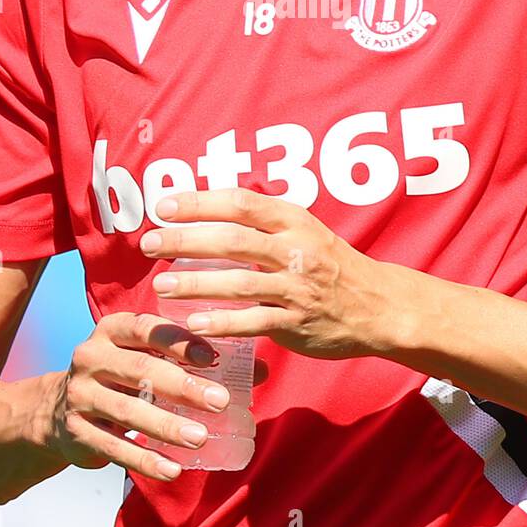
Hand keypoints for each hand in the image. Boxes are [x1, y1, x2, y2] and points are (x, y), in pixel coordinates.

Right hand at [44, 311, 267, 481]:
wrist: (58, 408)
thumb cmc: (123, 376)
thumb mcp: (150, 357)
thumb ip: (196, 359)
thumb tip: (260, 370)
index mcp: (113, 329)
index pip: (148, 328)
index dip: (180, 342)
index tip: (213, 357)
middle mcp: (91, 356)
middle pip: (141, 370)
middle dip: (183, 386)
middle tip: (220, 401)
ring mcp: (80, 394)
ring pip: (128, 411)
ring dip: (167, 426)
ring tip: (200, 437)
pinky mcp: (76, 431)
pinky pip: (114, 448)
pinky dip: (145, 460)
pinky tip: (173, 469)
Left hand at [140, 187, 409, 359]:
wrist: (378, 304)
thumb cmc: (329, 263)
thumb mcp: (302, 229)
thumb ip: (261, 221)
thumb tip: (205, 206)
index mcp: (293, 220)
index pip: (240, 203)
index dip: (199, 203)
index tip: (163, 206)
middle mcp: (295, 249)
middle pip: (232, 239)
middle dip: (185, 240)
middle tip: (148, 244)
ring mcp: (297, 287)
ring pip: (239, 283)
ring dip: (196, 284)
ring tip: (161, 286)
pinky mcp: (297, 322)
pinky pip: (254, 322)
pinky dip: (223, 322)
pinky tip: (194, 323)